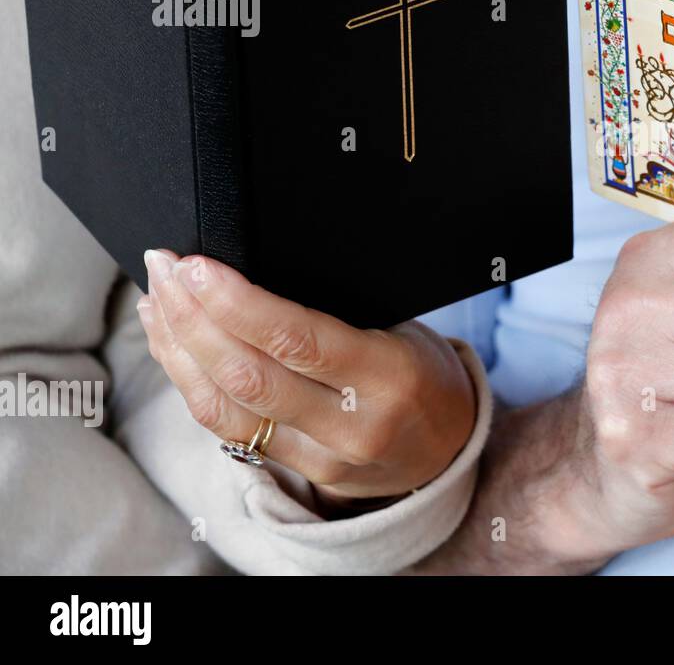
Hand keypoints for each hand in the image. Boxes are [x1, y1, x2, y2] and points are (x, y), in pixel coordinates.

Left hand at [137, 249, 475, 508]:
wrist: (448, 449)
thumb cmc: (423, 371)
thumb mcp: (402, 329)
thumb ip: (337, 314)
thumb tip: (252, 271)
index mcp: (388, 375)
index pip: (298, 339)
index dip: (237, 303)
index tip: (198, 266)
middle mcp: (353, 424)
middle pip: (249, 375)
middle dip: (193, 317)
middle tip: (165, 267)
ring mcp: (323, 457)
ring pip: (226, 407)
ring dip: (179, 349)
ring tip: (157, 301)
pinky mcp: (300, 473)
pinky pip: (228, 428)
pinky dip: (190, 382)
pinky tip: (173, 345)